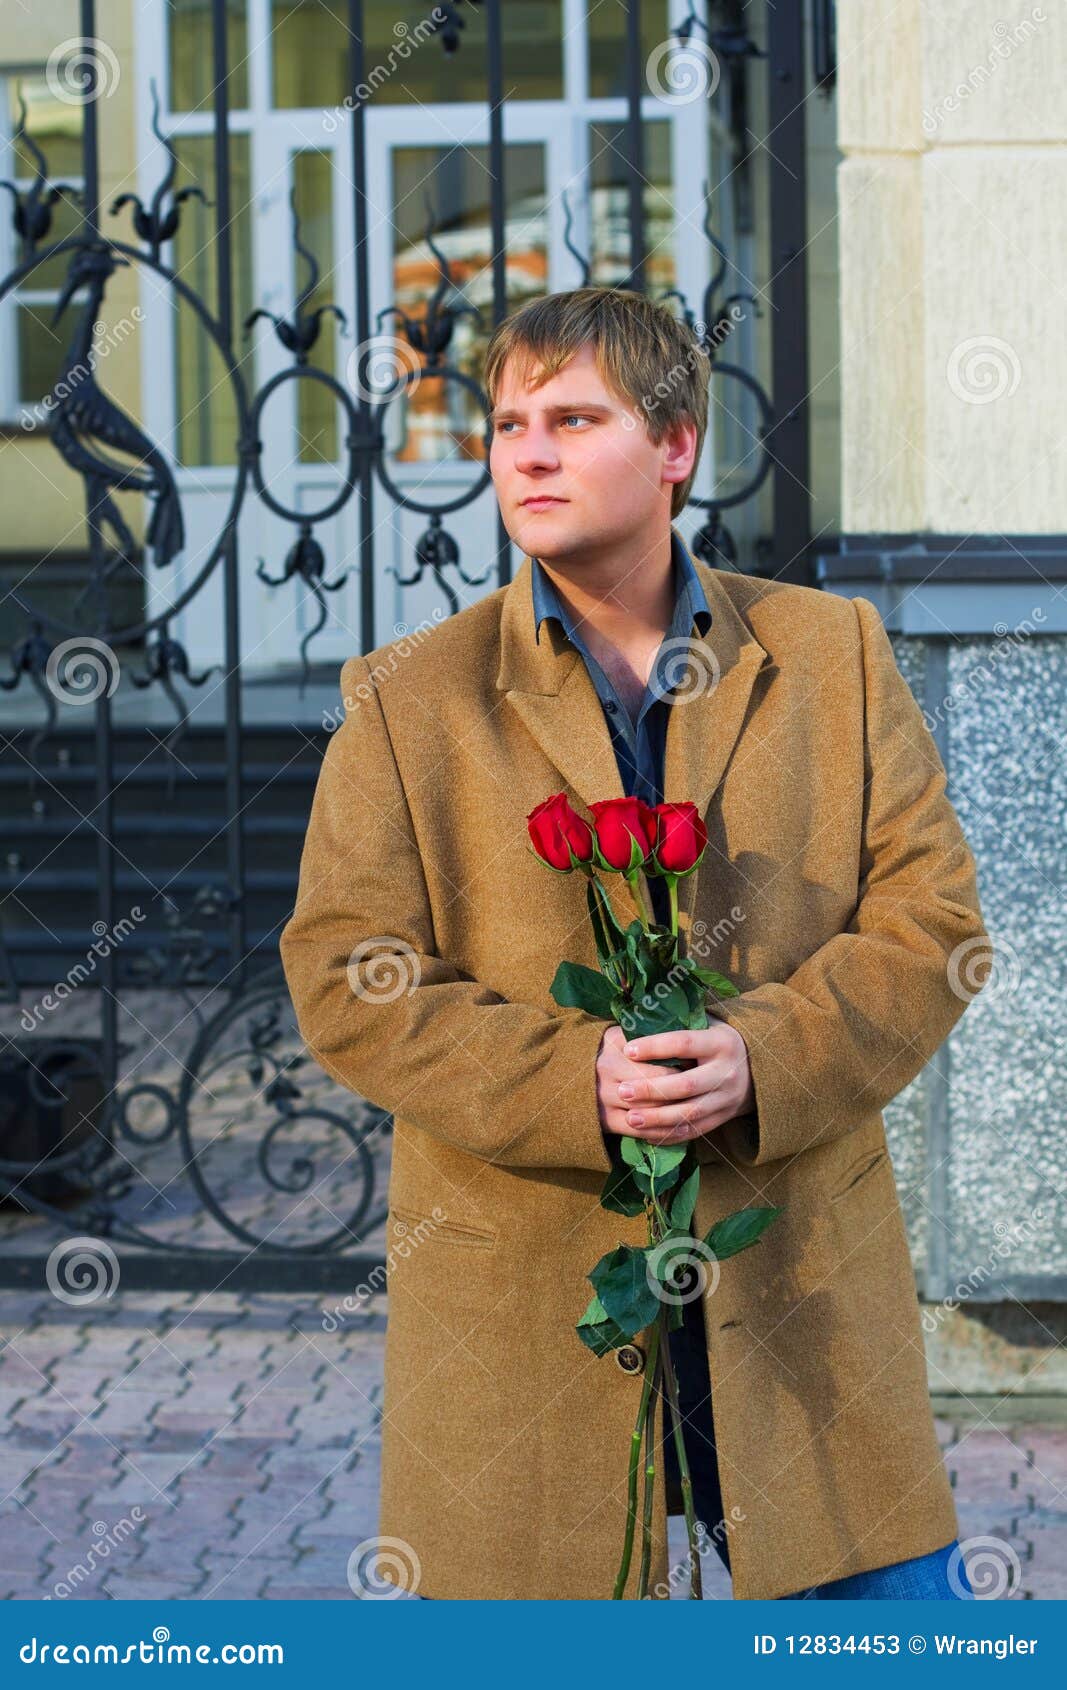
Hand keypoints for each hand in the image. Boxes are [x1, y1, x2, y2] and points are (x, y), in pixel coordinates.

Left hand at [599, 1022, 754, 1144]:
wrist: (757, 1068)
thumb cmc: (717, 1040)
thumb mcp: (707, 1025)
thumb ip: (679, 1024)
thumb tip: (636, 1021)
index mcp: (721, 1043)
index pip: (685, 1043)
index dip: (655, 1046)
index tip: (628, 1050)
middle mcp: (727, 1072)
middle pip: (686, 1085)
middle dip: (651, 1090)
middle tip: (622, 1091)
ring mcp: (727, 1099)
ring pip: (690, 1114)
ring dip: (657, 1118)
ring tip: (630, 1118)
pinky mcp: (723, 1118)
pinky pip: (694, 1131)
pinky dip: (668, 1134)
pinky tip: (646, 1133)